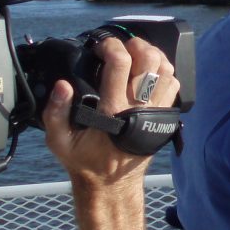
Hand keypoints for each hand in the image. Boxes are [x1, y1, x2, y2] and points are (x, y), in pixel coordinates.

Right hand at [42, 36, 179, 185]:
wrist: (111, 185)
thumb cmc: (85, 161)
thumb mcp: (58, 141)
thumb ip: (55, 112)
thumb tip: (63, 85)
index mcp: (112, 111)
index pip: (120, 63)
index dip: (111, 46)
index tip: (101, 46)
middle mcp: (138, 109)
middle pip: (150, 61)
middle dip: (136, 45)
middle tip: (123, 45)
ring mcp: (156, 113)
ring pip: (166, 71)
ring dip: (154, 56)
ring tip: (138, 54)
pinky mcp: (165, 118)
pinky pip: (174, 87)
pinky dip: (165, 73)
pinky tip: (151, 71)